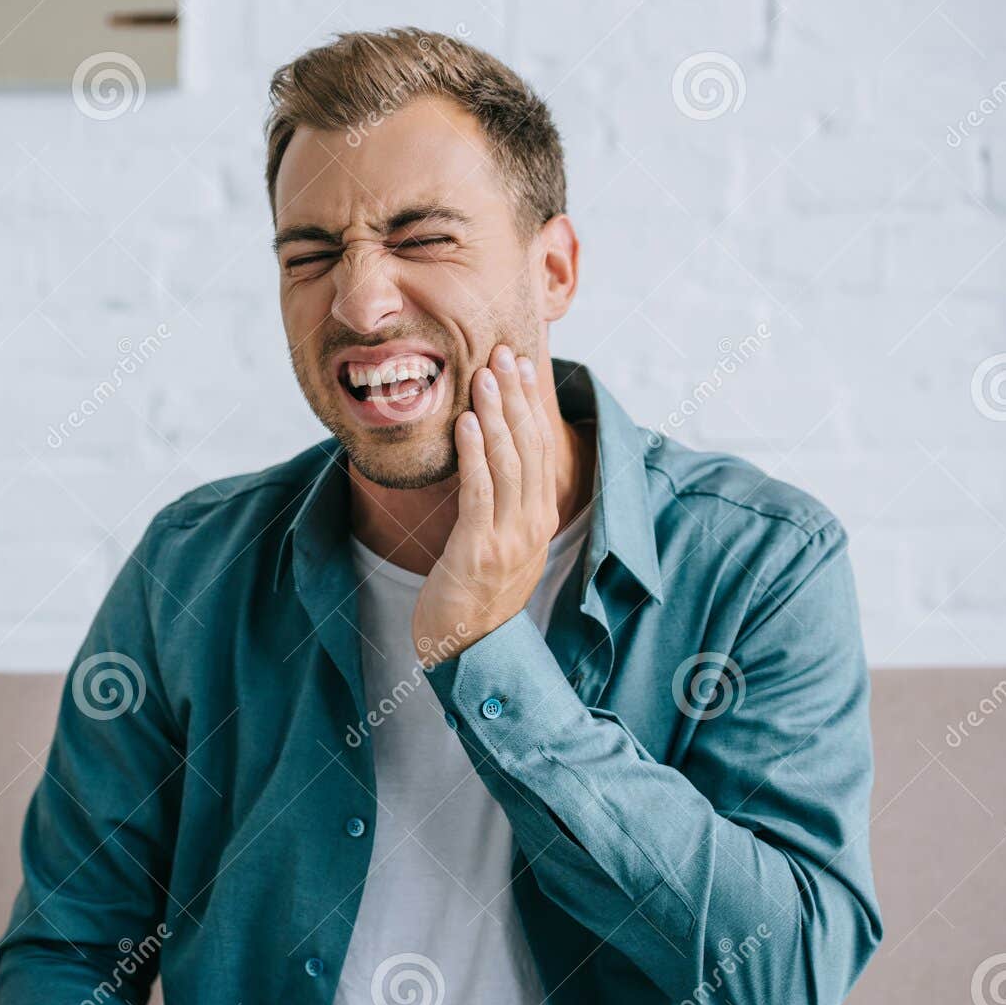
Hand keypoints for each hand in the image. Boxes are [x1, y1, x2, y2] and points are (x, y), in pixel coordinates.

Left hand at [411, 344, 558, 663]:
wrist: (467, 649)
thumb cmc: (474, 593)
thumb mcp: (499, 542)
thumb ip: (502, 502)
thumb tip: (489, 452)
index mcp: (542, 518)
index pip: (541, 448)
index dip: (530, 404)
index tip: (518, 364)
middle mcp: (534, 525)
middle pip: (529, 448)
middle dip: (514, 397)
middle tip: (501, 355)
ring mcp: (511, 539)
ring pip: (508, 464)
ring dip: (494, 416)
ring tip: (482, 377)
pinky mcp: (480, 552)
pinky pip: (479, 494)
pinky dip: (473, 455)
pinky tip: (463, 424)